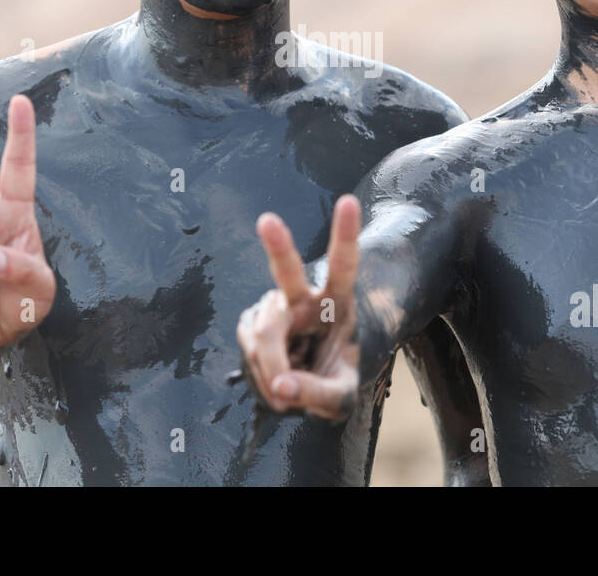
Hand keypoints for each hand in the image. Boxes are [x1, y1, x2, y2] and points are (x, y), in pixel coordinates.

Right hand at [236, 195, 361, 420]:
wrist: (315, 385)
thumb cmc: (336, 380)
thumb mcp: (342, 396)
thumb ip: (317, 393)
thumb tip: (282, 385)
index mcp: (338, 301)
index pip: (343, 263)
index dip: (345, 233)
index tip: (348, 201)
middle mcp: (304, 296)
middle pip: (288, 271)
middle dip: (277, 245)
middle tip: (267, 221)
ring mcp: (276, 307)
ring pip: (263, 330)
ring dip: (270, 366)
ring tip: (283, 395)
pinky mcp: (253, 323)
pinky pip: (248, 346)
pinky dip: (259, 371)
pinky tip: (272, 383)